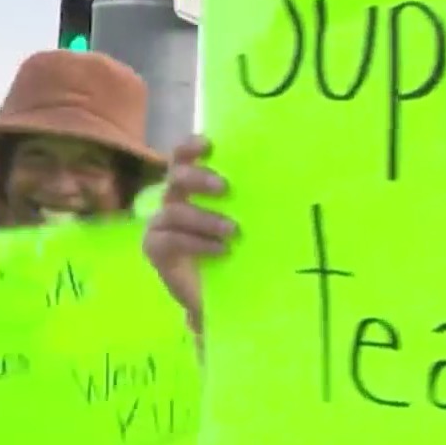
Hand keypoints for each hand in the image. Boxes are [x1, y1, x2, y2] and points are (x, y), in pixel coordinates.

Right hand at [142, 135, 236, 331]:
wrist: (226, 299)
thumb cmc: (242, 253)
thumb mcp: (252, 223)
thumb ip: (254, 201)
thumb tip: (289, 179)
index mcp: (193, 188)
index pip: (183, 158)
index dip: (190, 148)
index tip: (210, 145)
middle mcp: (175, 201)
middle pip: (175, 177)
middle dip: (198, 178)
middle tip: (225, 188)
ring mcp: (162, 226)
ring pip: (173, 211)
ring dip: (204, 218)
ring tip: (233, 231)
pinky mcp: (156, 250)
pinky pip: (168, 239)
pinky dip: (196, 242)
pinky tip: (220, 251)